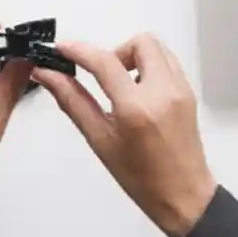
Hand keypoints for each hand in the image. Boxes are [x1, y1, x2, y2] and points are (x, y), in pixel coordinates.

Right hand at [32, 33, 216, 236]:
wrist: (182, 194)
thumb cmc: (138, 176)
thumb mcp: (99, 140)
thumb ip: (73, 102)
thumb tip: (47, 75)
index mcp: (136, 108)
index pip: (104, 62)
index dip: (78, 50)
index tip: (60, 49)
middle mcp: (163, 91)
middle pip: (140, 42)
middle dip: (115, 51)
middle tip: (102, 76)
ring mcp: (181, 89)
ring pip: (157, 49)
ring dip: (134, 57)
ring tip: (121, 86)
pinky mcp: (190, 92)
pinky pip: (169, 63)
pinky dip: (150, 67)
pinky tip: (139, 93)